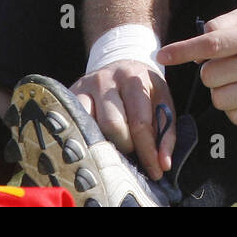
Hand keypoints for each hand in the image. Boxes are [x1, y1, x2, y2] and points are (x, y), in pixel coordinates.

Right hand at [69, 60, 175, 179]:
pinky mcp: (70, 94)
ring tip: (116, 150)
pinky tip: (96, 143)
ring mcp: (85, 86)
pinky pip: (75, 122)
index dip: (148, 151)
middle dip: (126, 147)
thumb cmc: (143, 91)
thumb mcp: (161, 102)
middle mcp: (108, 79)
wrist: (119, 64)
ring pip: (92, 126)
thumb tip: (163, 164)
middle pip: (114, 125)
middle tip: (133, 155)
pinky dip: (86, 137)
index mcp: (135, 79)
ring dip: (105, 145)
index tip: (155, 172)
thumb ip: (165, 132)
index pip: (140, 122)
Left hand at [158, 6, 236, 125]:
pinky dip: (234, 107)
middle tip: (224, 64)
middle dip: (209, 70)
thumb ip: (227, 21)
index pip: (212, 45)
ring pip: (221, 99)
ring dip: (220, 90)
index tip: (162, 56)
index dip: (182, 51)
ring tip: (236, 78)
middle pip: (211, 75)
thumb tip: (200, 37)